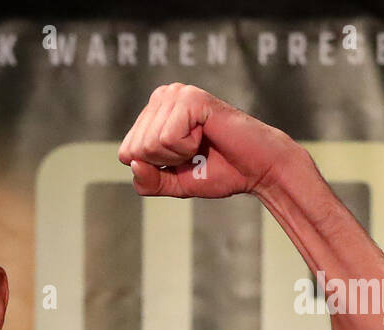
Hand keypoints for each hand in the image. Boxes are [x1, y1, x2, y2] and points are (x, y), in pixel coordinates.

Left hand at [118, 83, 297, 198]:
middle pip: (135, 150)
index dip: (154, 168)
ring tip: (201, 143)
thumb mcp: (172, 182)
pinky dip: (187, 148)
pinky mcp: (191, 98)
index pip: (126, 153)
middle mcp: (162, 96)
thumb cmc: (217, 171)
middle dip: (165, 163)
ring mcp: (176, 94)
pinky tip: (206, 135)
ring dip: (178, 155)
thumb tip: (133, 162)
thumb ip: (147, 181)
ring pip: (149, 144)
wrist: (257, 169)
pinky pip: (167, 138)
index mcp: (153, 113)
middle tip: (195, 153)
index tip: (182, 160)